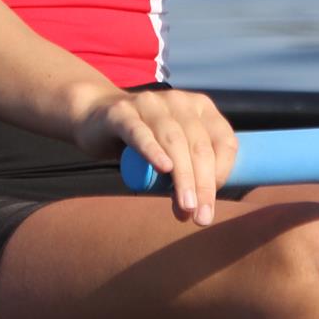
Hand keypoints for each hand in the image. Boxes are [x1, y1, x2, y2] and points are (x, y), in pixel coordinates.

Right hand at [73, 87, 237, 225]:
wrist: (94, 117)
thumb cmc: (143, 139)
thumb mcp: (172, 154)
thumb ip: (186, 177)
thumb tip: (197, 214)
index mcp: (201, 108)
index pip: (223, 140)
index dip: (222, 173)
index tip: (211, 203)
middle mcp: (179, 101)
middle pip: (199, 145)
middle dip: (203, 184)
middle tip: (202, 217)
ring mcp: (150, 103)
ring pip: (173, 140)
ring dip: (183, 176)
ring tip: (186, 206)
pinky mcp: (122, 113)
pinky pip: (139, 132)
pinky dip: (153, 150)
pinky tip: (162, 168)